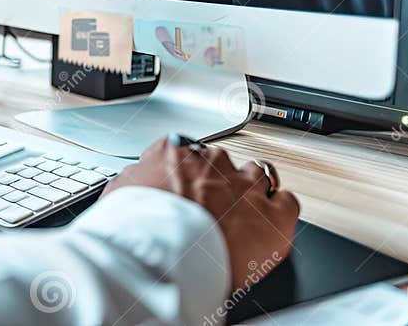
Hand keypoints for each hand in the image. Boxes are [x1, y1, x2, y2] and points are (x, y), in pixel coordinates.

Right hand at [102, 137, 299, 291]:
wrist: (163, 254)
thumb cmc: (137, 227)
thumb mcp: (119, 194)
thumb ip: (134, 182)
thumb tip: (133, 183)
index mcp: (174, 153)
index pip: (185, 151)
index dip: (185, 174)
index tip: (183, 189)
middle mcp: (213, 162)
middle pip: (222, 162)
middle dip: (218, 182)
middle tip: (208, 208)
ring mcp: (246, 186)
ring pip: (258, 175)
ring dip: (252, 192)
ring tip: (243, 215)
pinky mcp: (274, 215)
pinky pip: (288, 202)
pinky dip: (282, 211)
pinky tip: (270, 224)